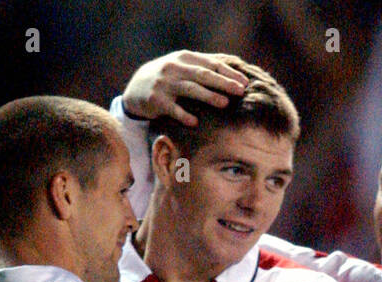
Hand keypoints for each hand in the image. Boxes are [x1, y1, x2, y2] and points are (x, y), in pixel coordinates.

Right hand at [122, 50, 248, 124]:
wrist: (136, 88)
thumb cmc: (168, 78)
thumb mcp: (183, 65)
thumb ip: (204, 63)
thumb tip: (233, 63)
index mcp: (185, 58)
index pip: (211, 64)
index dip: (229, 73)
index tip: (245, 82)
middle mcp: (175, 68)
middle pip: (203, 75)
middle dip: (223, 82)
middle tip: (240, 91)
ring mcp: (165, 84)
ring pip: (190, 89)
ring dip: (208, 96)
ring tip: (224, 103)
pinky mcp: (156, 100)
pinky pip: (172, 109)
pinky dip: (183, 115)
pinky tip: (194, 122)